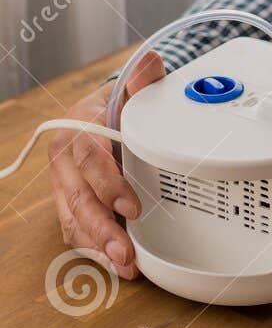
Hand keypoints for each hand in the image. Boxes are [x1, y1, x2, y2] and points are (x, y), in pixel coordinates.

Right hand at [48, 51, 164, 278]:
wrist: (101, 116)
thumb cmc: (117, 107)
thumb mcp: (130, 89)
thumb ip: (142, 79)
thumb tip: (152, 61)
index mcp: (78, 130)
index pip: (89, 160)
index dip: (108, 185)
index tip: (132, 207)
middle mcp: (64, 162)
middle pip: (79, 199)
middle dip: (102, 229)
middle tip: (127, 252)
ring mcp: (64, 186)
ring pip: (74, 220)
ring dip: (99, 246)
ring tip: (126, 266)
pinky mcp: (69, 204)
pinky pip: (75, 231)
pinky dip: (93, 250)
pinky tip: (114, 264)